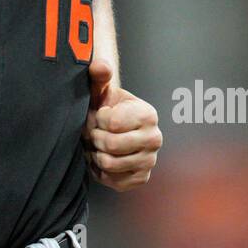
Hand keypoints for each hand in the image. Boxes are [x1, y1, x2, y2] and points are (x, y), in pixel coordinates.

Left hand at [82, 58, 161, 190]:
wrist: (111, 128)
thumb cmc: (106, 106)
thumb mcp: (102, 89)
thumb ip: (99, 75)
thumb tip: (100, 66)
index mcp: (148, 114)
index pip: (110, 122)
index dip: (96, 118)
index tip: (97, 114)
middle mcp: (155, 138)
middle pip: (110, 145)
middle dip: (93, 137)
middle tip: (92, 131)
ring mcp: (150, 161)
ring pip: (108, 163)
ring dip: (94, 154)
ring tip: (96, 144)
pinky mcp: (141, 179)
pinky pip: (112, 181)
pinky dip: (100, 171)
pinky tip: (101, 157)